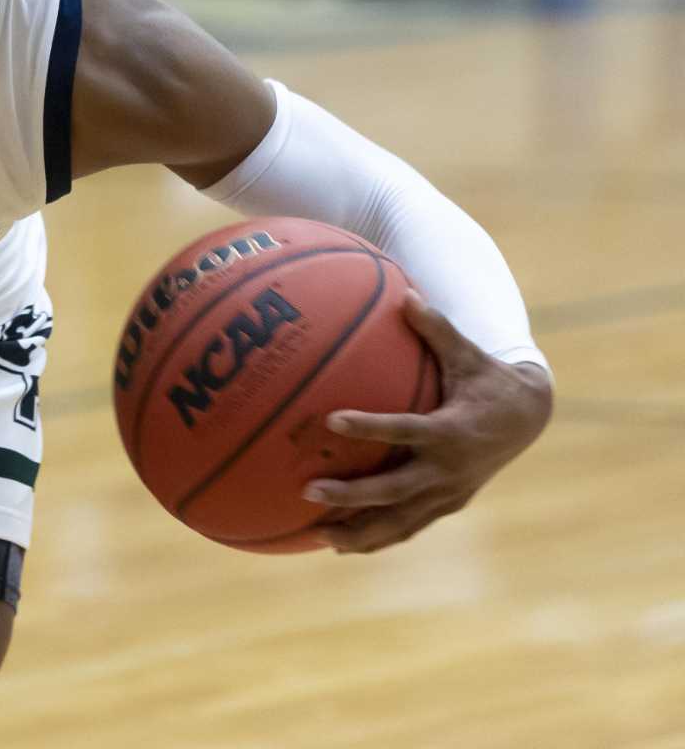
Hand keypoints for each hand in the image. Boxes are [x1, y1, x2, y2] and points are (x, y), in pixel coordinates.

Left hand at [305, 292, 552, 553]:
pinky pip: (407, 526)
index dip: (370, 427)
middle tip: (308, 491)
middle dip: (352, 496)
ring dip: (360, 531)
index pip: (405, 430)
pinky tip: (337, 545)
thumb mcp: (467, 352)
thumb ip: (436, 327)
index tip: (331, 420)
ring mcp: (449, 493)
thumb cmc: (488, 378)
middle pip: (395, 490)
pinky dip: (376, 537)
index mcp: (452, 431)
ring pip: (400, 521)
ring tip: (316, 537)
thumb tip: (404, 292)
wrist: (529, 418)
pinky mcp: (446, 505)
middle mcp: (449, 470)